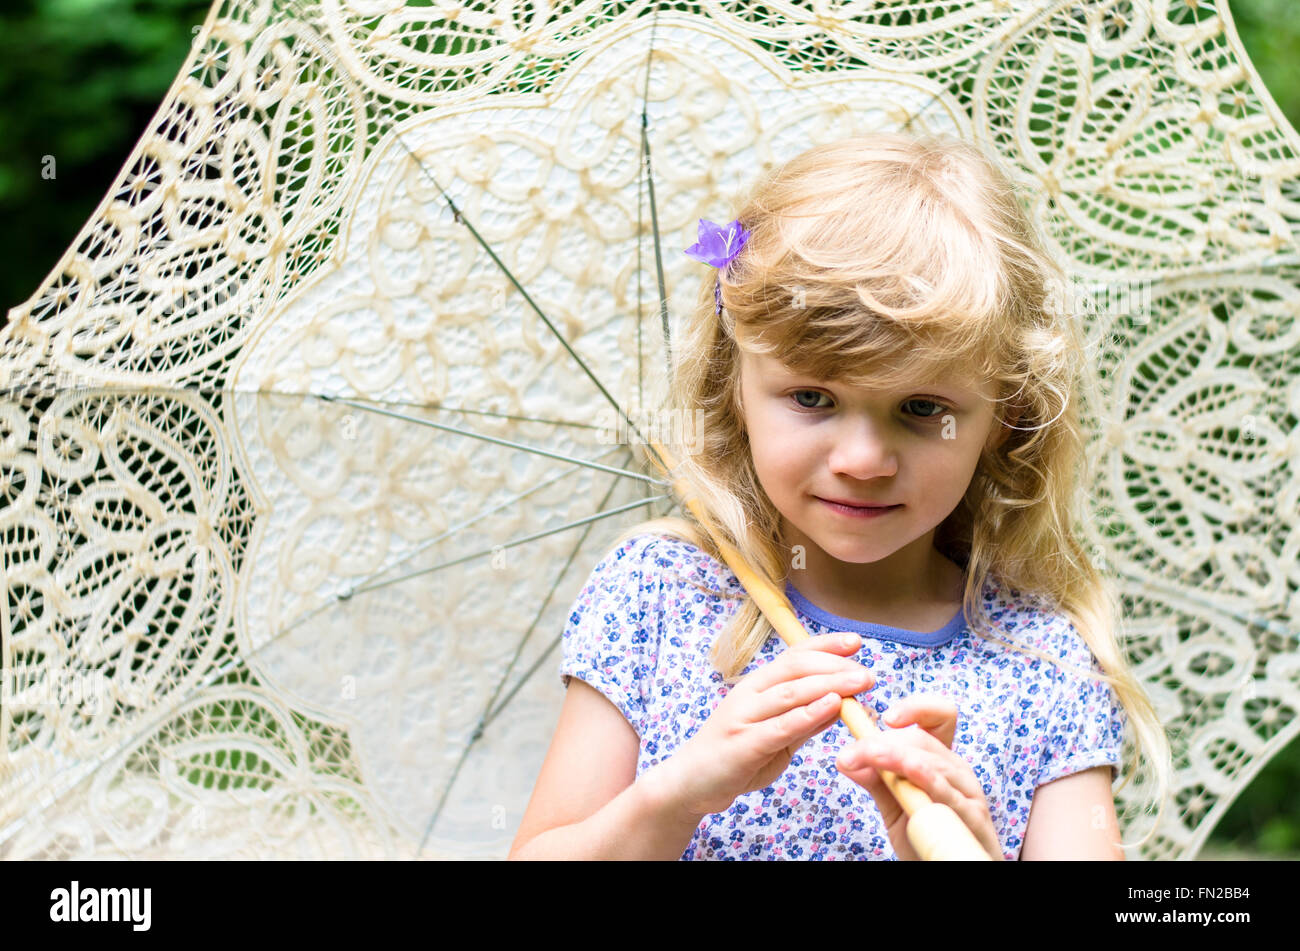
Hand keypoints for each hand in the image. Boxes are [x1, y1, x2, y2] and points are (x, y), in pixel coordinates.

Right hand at [661, 632, 874, 817]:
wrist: (689, 784)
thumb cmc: (734, 757)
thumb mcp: (775, 736)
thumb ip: (804, 720)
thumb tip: (840, 703)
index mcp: (756, 686)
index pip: (794, 656)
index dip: (825, 645)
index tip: (855, 642)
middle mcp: (749, 694)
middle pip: (795, 668)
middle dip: (835, 665)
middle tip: (866, 672)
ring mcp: (744, 717)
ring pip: (791, 693)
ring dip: (829, 684)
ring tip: (859, 682)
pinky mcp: (743, 744)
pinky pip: (780, 725)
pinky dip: (808, 713)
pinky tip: (831, 706)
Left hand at [835, 694, 1003, 860]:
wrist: (950, 871)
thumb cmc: (927, 838)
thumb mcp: (895, 805)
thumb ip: (876, 780)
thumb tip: (845, 758)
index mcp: (941, 760)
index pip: (939, 718)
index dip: (917, 708)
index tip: (886, 717)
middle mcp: (958, 771)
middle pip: (922, 740)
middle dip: (882, 742)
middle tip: (851, 753)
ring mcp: (968, 793)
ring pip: (932, 762)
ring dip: (895, 756)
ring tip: (869, 755)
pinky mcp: (973, 819)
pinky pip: (949, 794)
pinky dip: (928, 779)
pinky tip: (910, 772)